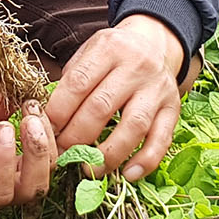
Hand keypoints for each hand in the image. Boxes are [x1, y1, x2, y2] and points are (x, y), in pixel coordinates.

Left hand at [0, 97, 56, 218]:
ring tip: (1, 129)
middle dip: (39, 153)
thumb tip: (26, 81)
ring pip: (2, 195)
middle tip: (29, 122)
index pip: (47, 163)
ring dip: (6, 161)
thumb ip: (4, 104)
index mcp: (13, 173)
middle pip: (35, 187)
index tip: (33, 104)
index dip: (48, 135)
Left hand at [46, 15, 184, 181]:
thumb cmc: (113, 55)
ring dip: (109, 153)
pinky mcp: (173, 109)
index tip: (45, 132)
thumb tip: (48, 120)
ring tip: (90, 169)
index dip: (59, 111)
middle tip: (61, 155)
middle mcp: (137, 67)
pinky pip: (162, 139)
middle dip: (76, 137)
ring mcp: (158, 89)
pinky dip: (146, 161)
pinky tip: (129, 175)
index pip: (78, 82)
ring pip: (133, 125)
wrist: (154, 44)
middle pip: (102, 106)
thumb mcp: (90, 52)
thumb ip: (72, 80)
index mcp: (109, 48)